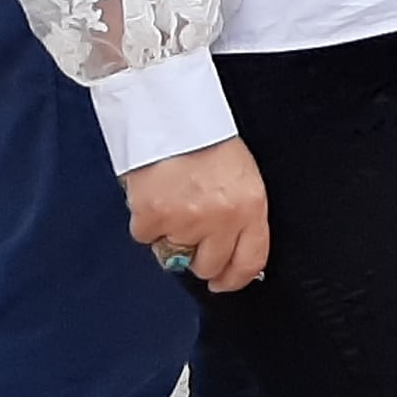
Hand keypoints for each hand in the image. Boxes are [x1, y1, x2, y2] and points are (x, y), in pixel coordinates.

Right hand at [124, 137, 268, 292]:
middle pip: (207, 266)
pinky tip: (155, 194)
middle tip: (190, 231)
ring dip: (170, 234)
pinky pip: (146, 237)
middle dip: (198, 256)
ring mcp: (186, 221)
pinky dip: (146, 221)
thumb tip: (232, 251)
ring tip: (174, 198)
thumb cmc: (206, 139)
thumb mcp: (242, 176)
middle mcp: (221, 219)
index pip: (250, 261)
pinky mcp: (153, 217)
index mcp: (250, 206)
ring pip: (173, 254)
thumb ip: (240, 214)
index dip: (235, 279)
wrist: (172, 113)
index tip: (225, 283)